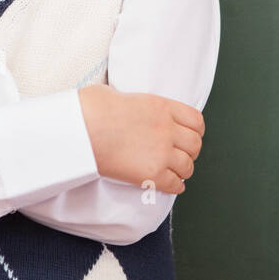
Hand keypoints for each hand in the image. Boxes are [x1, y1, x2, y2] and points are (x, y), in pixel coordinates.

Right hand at [77, 84, 203, 193]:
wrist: (83, 128)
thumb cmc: (92, 108)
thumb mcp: (117, 93)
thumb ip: (130, 101)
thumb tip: (117, 101)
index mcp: (162, 107)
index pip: (196, 120)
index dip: (195, 131)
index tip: (190, 136)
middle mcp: (167, 129)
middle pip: (195, 145)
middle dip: (190, 152)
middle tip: (181, 155)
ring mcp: (162, 153)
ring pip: (188, 166)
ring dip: (182, 170)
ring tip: (174, 172)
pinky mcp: (152, 174)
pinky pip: (175, 184)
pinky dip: (175, 186)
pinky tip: (170, 184)